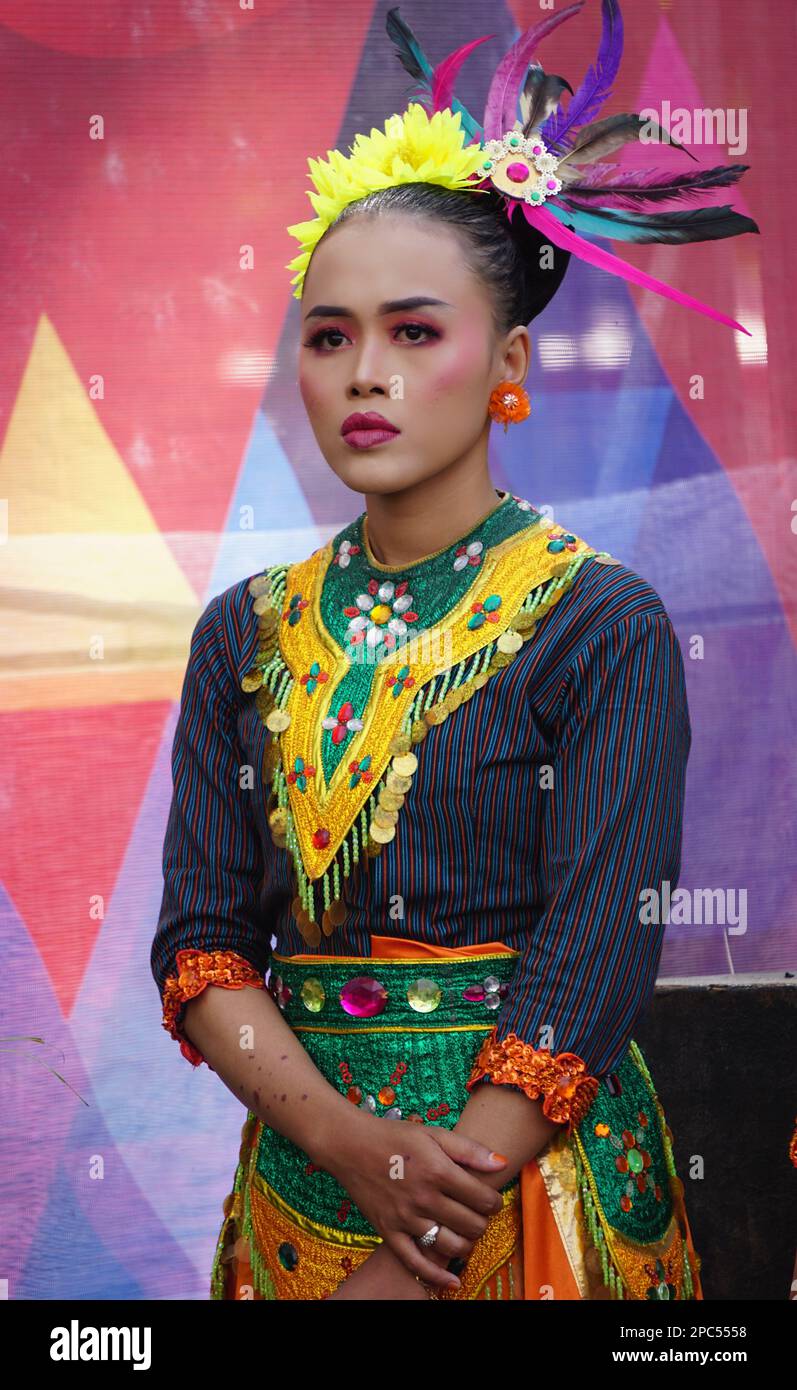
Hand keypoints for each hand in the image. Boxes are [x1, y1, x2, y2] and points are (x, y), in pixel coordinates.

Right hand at [324, 1108, 507, 1289]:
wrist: (350, 1146)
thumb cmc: (394, 1137)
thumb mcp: (433, 1134)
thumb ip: (469, 1149)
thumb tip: (501, 1163)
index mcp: (438, 1171)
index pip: (482, 1199)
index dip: (494, 1202)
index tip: (492, 1200)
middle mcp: (423, 1198)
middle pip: (470, 1225)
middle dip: (482, 1222)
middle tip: (478, 1215)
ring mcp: (405, 1218)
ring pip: (449, 1246)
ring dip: (466, 1245)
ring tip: (466, 1235)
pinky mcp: (388, 1232)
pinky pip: (415, 1262)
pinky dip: (436, 1277)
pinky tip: (452, 1282)